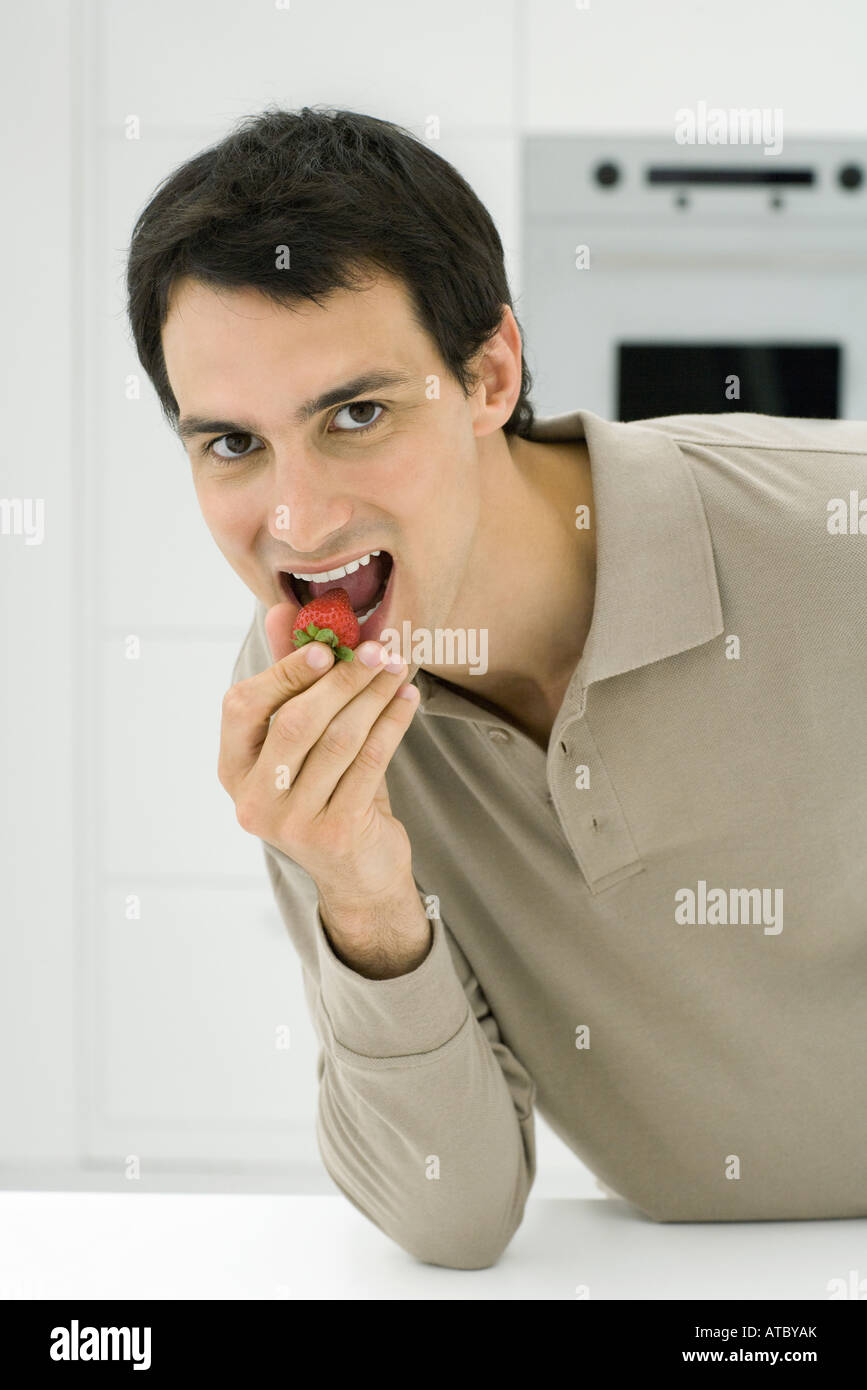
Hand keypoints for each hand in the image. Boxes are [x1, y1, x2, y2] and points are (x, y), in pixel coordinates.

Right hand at [218, 602, 420, 908]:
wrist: (358, 873)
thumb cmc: (325, 793)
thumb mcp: (300, 741)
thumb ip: (287, 678)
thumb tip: (280, 610)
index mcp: (232, 769)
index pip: (243, 707)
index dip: (283, 671)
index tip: (326, 646)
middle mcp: (253, 799)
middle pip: (297, 722)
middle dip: (342, 679)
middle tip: (378, 650)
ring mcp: (292, 822)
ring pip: (338, 741)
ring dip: (374, 697)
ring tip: (399, 669)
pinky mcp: (335, 833)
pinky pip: (370, 763)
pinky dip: (392, 725)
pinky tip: (407, 701)